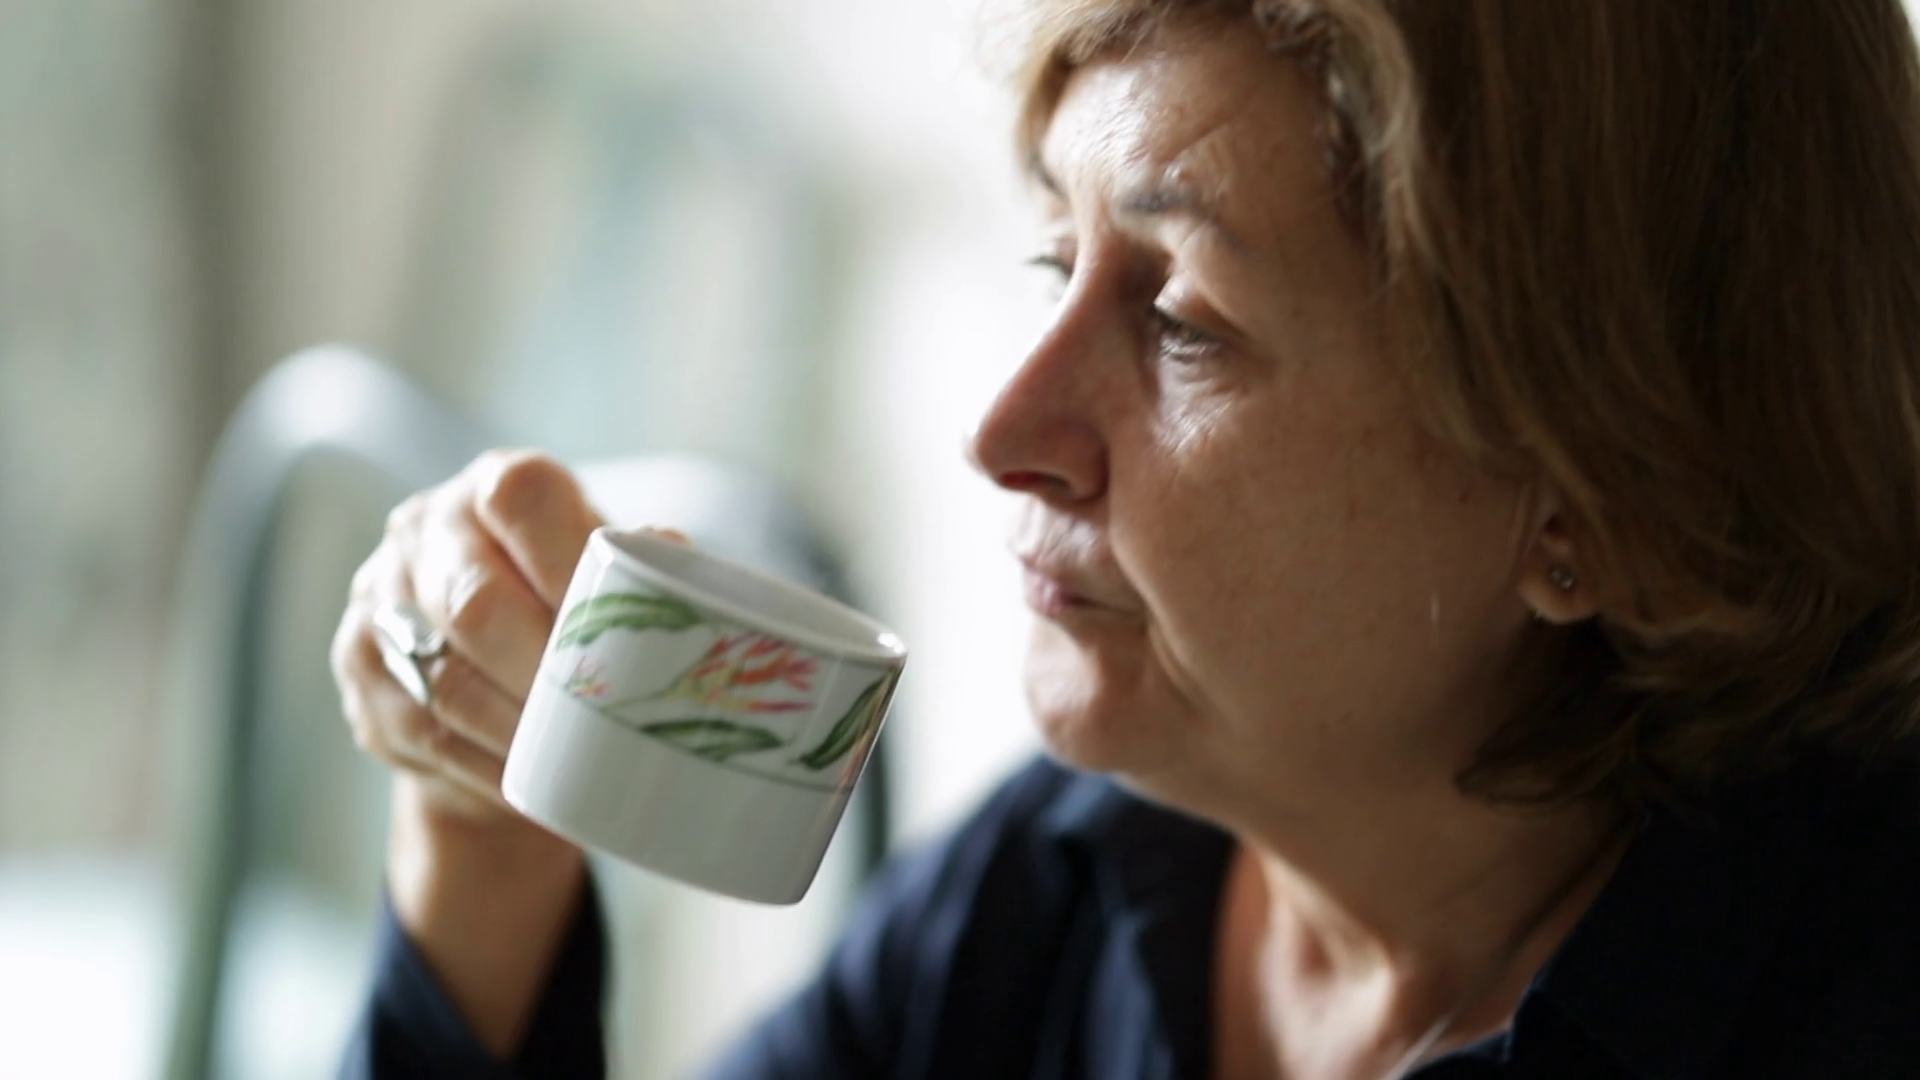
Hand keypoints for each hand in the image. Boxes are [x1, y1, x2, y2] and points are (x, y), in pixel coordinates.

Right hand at [332, 449, 603, 830]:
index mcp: (494, 486)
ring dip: (516, 727)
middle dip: (543, 667)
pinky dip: (486, 762)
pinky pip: (425, 729)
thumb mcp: (601, 574)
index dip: (570, 563)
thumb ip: (633, 566)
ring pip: (446, 677)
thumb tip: (666, 555)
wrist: (486, 666)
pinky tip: (529, 777)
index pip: (522, 498)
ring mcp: (380, 595)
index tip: (613, 626)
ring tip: (572, 755)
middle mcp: (426, 528)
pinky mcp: (358, 666)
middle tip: (597, 711)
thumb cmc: (563, 605)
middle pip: (475, 601)